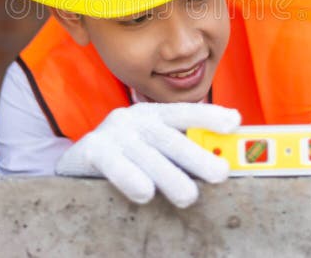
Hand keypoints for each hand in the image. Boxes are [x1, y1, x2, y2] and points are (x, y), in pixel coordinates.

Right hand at [55, 102, 240, 207]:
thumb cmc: (124, 157)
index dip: (209, 116)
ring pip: (145, 154)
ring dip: (168, 175)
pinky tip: (144, 193)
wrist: (76, 161)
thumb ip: (180, 151)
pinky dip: (130, 178)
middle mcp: (133, 119)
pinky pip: (113, 164)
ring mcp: (112, 133)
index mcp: (152, 115)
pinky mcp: (90, 150)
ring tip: (188, 196)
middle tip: (220, 173)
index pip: (184, 113)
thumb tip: (221, 163)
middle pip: (169, 137)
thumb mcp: (152, 149)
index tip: (234, 122)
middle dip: (197, 155)